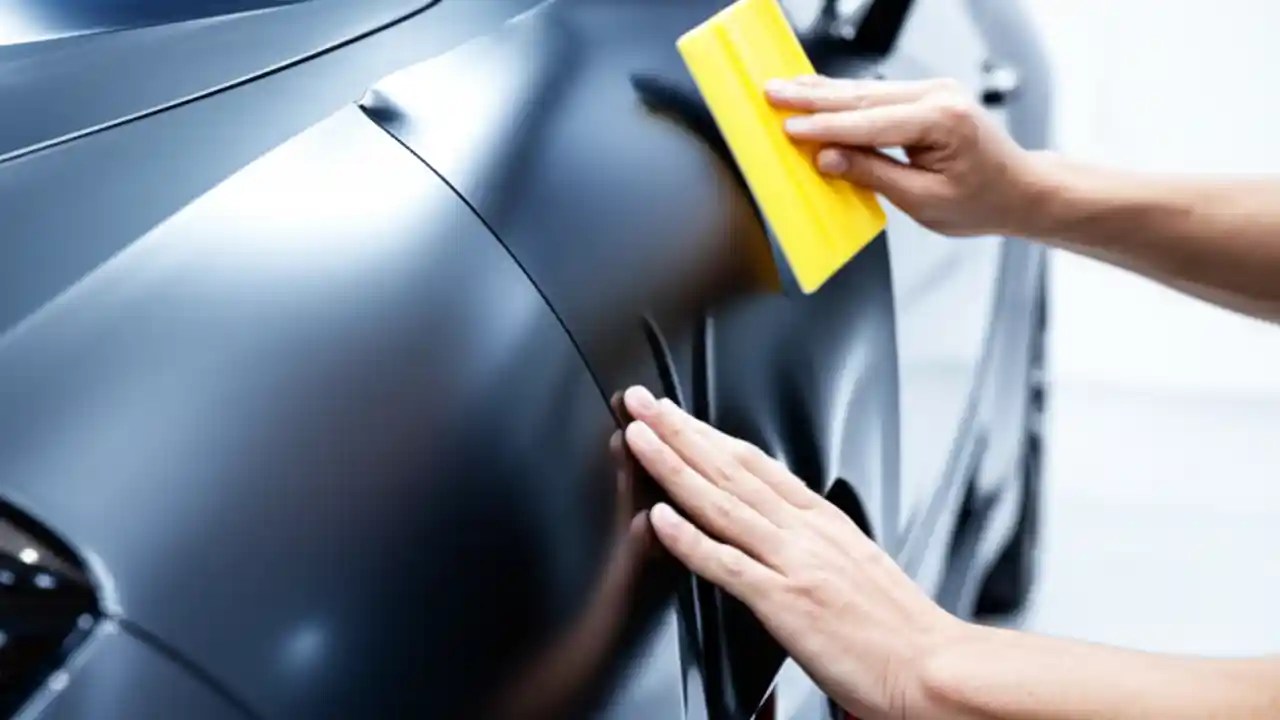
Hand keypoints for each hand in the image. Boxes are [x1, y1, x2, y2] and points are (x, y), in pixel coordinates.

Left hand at [621, 386, 971, 719]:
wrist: (935, 668)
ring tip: (638, 438)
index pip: (754, 462)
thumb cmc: (900, 628)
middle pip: (730, 468)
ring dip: (673, 466)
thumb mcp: (858, 561)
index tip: (675, 412)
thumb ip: (816, 538)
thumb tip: (785, 519)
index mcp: (822, 520)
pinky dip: (690, 539)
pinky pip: (727, 565)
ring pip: (720, 503)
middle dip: (679, 431)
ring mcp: (794, 563)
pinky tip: (659, 519)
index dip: (708, 433)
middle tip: (640, 401)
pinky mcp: (785, 602)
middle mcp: (805, 532)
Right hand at [766, 75, 1049, 237]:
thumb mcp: (923, 200)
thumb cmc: (982, 201)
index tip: (788, 128)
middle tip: (772, 93)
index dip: (823, 127)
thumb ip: (873, 174)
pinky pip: (877, 94)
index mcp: (940, 121)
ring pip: (865, 90)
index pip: (867, 122)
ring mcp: (933, 91)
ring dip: (822, 92)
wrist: (1020, 190)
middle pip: (861, 96)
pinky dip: (844, 96)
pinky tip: (818, 92)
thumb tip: (829, 159)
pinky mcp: (927, 96)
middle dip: (812, 97)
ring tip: (785, 89)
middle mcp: (937, 96)